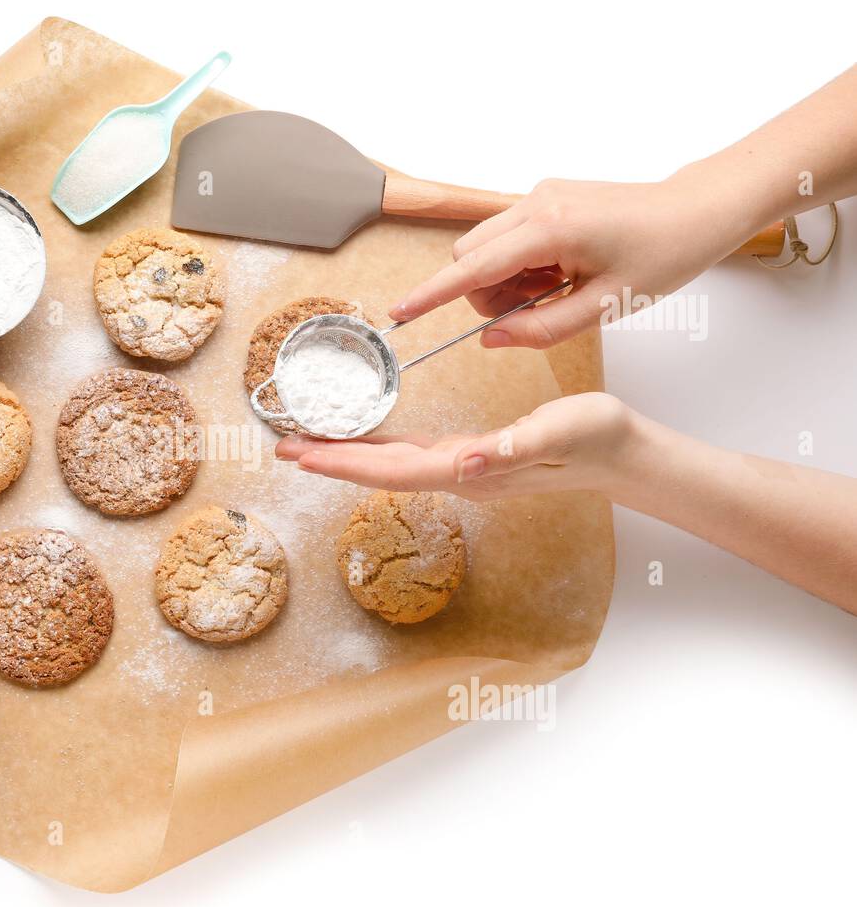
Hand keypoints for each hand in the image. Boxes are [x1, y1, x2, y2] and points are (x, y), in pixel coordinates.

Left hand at [275, 392, 635, 499]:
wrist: (624, 455)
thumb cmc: (597, 438)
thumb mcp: (562, 432)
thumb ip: (514, 449)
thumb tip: (466, 462)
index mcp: (475, 468)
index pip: (397, 469)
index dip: (349, 463)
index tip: (306, 455)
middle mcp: (461, 474)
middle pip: (383, 472)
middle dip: (332, 461)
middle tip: (283, 449)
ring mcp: (466, 470)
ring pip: (393, 466)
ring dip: (348, 457)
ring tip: (306, 446)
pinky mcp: (473, 459)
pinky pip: (411, 457)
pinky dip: (378, 450)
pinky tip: (362, 443)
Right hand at [388, 173, 745, 348]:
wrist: (697, 209)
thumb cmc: (664, 254)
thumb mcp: (606, 307)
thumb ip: (542, 329)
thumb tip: (491, 338)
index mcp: (551, 230)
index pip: (473, 267)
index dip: (433, 295)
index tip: (400, 314)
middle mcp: (536, 203)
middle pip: (469, 256)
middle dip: (485, 293)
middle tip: (536, 310)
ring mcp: (539, 195)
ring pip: (484, 248)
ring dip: (505, 280)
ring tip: (557, 289)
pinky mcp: (545, 196)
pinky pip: (507, 238)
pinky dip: (521, 264)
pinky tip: (561, 271)